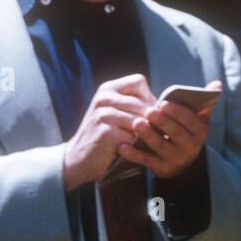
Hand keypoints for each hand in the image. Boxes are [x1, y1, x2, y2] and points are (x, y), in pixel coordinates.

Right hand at [62, 74, 159, 190]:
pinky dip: (134, 146)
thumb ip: (134, 105)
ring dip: (143, 134)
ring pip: (140, 121)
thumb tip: (163, 105)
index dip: (147, 97)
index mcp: (107, 89)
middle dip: (149, 120)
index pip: (138, 81)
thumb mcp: (115, 113)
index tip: (145, 112)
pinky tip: (128, 150)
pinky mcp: (105, 132)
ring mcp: (103, 114)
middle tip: (148, 133)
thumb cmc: (104, 135)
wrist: (77, 158)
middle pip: (142, 103)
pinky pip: (132, 137)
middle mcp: (103, 98)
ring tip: (138, 141)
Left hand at [117, 81, 221, 181]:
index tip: (163, 103)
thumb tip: (217, 84)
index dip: (177, 112)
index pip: (190, 121)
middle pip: (175, 134)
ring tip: (136, 124)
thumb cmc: (187, 130)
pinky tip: (123, 147)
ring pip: (160, 147)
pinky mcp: (162, 170)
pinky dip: (134, 155)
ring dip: (148, 136)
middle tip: (149, 112)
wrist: (182, 161)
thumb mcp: (198, 118)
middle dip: (162, 122)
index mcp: (200, 131)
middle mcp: (190, 147)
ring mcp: (176, 159)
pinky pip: (147, 162)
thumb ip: (205, 102)